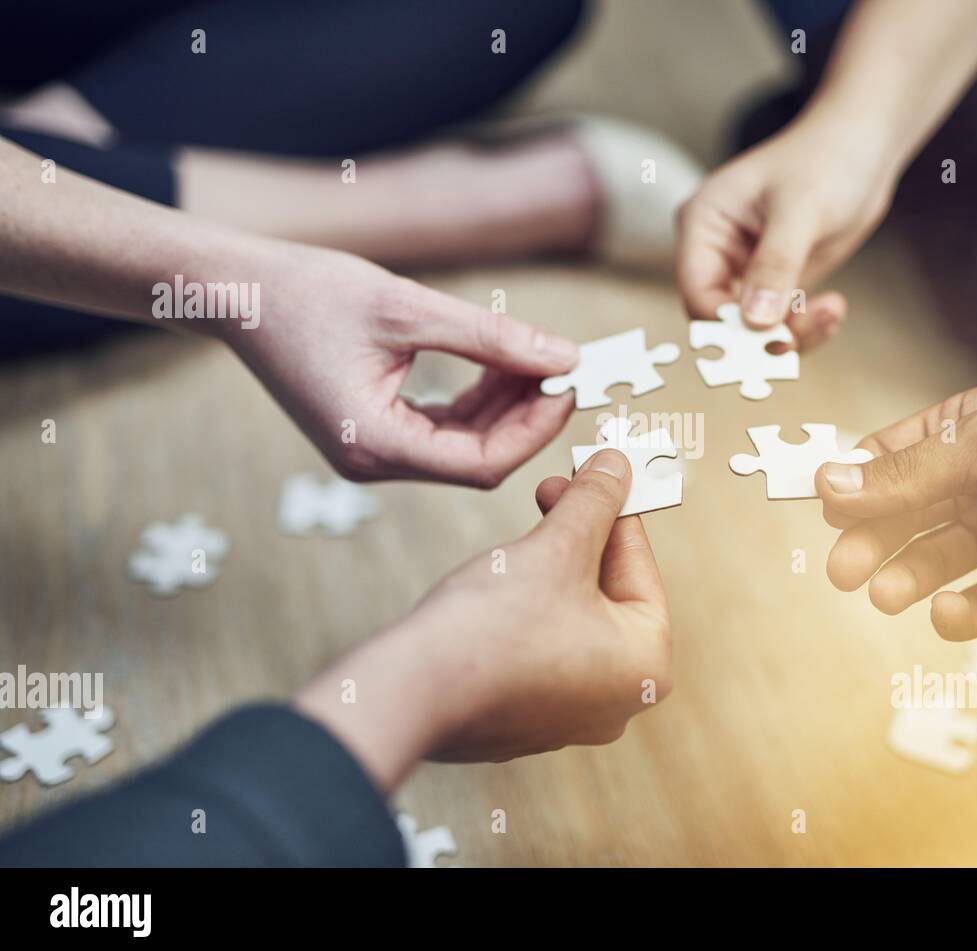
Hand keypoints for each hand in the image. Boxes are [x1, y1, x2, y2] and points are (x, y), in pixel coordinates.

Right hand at [218, 241, 577, 486]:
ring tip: (537, 359)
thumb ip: (491, 338)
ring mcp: (370, 451)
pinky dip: (475, 402)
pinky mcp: (371, 432)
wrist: (235, 290)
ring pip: (462, 446)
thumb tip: (564, 357)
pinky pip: (440, 429)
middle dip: (526, 416)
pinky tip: (500, 365)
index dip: (535, 428)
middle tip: (563, 367)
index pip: (482, 463)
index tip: (568, 382)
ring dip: (504, 407)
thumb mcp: (409, 307)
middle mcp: (372, 462)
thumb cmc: (309, 292)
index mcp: (375, 445)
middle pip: (477, 459)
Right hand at [296, 448, 671, 788]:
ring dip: (552, 571)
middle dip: (579, 538)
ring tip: (522, 537)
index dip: (615, 510)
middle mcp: (616, 701)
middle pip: (608, 593)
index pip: (640, 567)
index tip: (597, 475)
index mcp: (645, 664)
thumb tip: (616, 468)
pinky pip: (541, 649)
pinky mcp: (526, 720)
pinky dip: (529, 612)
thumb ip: (594, 503)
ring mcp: (570, 717)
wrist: (412, 691)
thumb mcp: (557, 547)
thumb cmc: (493, 628)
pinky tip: (502, 584)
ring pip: (572, 619)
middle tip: (553, 492)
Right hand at [675, 117, 900, 349]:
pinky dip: (805, 326)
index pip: (698, 291)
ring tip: (832, 314)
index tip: (772, 336)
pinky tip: (833, 310)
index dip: (728, 324)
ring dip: (793, 333)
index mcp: (703, 223)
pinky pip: (780, 322)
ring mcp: (745, 269)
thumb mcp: (801, 209)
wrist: (862, 148)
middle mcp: (716, 251)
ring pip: (753, 328)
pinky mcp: (774, 283)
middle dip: (764, 334)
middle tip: (807, 335)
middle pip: (722, 318)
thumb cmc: (826, 159)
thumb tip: (755, 323)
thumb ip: (776, 265)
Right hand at [814, 378, 976, 640]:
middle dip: (870, 542)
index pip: (886, 460)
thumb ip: (905, 475)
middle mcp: (976, 483)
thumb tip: (827, 482)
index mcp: (960, 434)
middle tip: (843, 570)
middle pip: (902, 517)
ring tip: (885, 595)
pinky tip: (949, 612)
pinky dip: (959, 612)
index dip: (849, 486)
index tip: (816, 511)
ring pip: (934, 561)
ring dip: (905, 578)